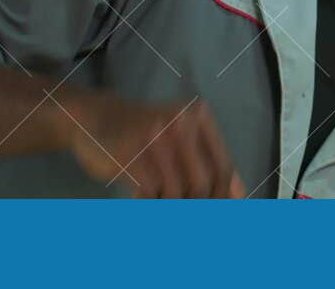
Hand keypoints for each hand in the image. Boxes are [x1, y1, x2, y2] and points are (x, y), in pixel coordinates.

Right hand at [61, 91, 246, 198]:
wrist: (94, 116)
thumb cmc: (145, 133)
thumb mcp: (181, 137)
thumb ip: (210, 161)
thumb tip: (240, 196)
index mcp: (199, 117)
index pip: (223, 167)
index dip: (224, 198)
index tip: (220, 216)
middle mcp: (180, 122)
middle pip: (202, 183)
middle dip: (197, 208)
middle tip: (188, 217)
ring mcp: (154, 137)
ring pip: (176, 192)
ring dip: (172, 208)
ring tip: (163, 206)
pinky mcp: (128, 154)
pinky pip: (149, 193)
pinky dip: (151, 204)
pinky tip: (143, 202)